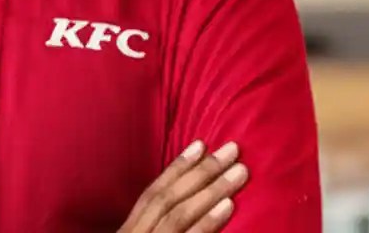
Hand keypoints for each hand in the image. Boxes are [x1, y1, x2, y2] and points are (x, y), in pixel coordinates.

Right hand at [118, 140, 249, 232]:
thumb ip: (154, 226)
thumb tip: (187, 198)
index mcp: (128, 231)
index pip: (151, 194)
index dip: (176, 168)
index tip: (201, 144)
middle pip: (166, 198)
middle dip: (201, 171)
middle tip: (233, 149)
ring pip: (178, 214)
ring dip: (211, 190)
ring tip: (240, 172)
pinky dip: (207, 222)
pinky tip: (228, 206)